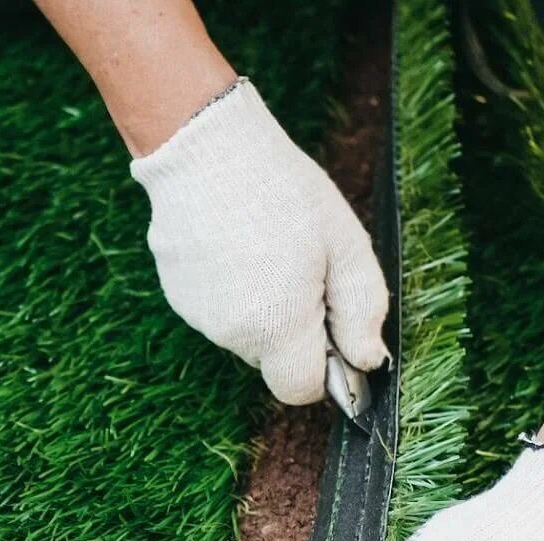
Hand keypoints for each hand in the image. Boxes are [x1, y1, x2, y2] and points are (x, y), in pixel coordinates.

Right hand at [130, 79, 389, 403]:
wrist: (204, 148)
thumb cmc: (282, 191)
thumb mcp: (345, 244)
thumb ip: (362, 310)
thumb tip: (366, 360)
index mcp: (276, 326)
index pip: (301, 389)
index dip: (324, 367)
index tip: (332, 324)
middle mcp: (231, 333)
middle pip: (272, 359)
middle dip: (293, 329)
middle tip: (301, 266)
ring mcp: (198, 315)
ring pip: (245, 332)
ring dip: (262, 305)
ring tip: (264, 244)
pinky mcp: (176, 292)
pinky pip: (218, 308)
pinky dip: (232, 286)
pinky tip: (235, 240)